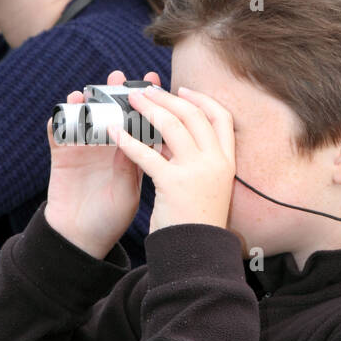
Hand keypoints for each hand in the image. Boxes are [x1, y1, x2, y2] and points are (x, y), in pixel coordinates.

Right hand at [44, 70, 162, 259]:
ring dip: (83, 101)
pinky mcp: (61, 156)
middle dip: (114, 91)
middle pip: (110, 110)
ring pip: (83, 115)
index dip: (146, 100)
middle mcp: (107, 147)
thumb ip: (133, 166)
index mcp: (129, 153)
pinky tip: (61, 112)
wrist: (80, 238)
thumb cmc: (110, 219)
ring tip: (86, 94)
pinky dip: (58, 119)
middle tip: (117, 77)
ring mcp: (83, 149)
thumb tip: (143, 137)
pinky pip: (57, 132)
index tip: (155, 80)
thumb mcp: (128, 191)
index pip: (139, 120)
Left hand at [113, 84, 235, 233]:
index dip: (202, 99)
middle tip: (146, 90)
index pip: (222, 118)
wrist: (196, 251)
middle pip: (194, 114)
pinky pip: (147, 153)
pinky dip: (127, 140)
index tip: (183, 89)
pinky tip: (114, 132)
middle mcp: (216, 161)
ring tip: (130, 99)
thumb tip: (166, 136)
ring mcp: (197, 171)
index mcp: (227, 161)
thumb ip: (192, 159)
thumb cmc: (196, 220)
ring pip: (172, 124)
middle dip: (167, 97)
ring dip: (148, 108)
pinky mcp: (174, 183)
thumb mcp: (205, 184)